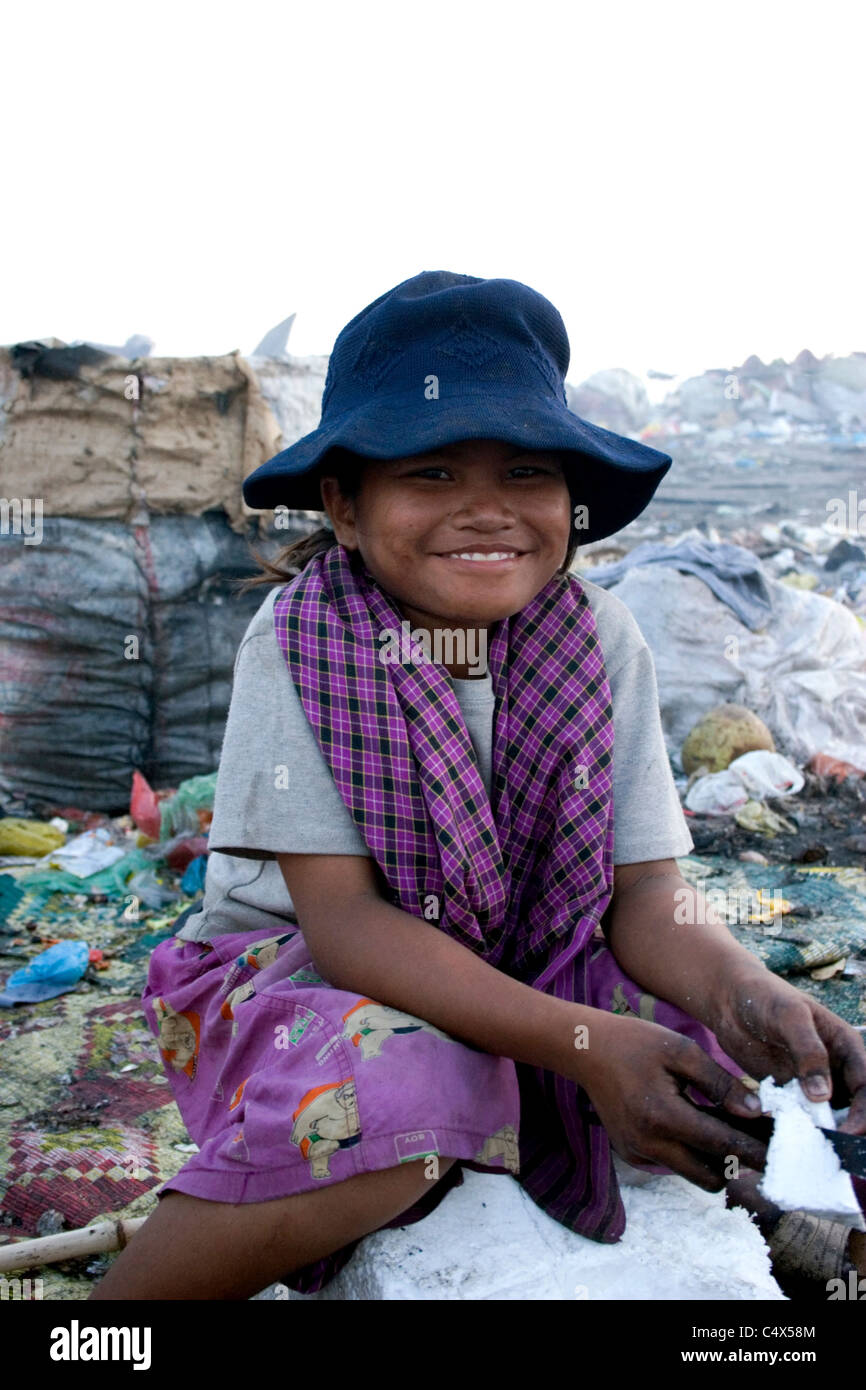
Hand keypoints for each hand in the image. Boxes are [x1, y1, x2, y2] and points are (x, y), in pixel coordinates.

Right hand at [577, 1011, 769, 1190]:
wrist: (585, 1049)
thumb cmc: (635, 1042)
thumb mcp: (681, 1051)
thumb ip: (720, 1082)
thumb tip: (755, 1111)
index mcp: (663, 1116)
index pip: (721, 1144)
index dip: (754, 1149)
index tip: (780, 1153)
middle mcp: (648, 1144)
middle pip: (710, 1175)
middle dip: (735, 1162)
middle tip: (754, 1141)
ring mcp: (637, 1152)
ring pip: (692, 1173)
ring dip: (712, 1159)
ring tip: (726, 1130)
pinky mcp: (630, 1153)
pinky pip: (672, 1164)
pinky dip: (689, 1152)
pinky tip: (694, 1125)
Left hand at [706, 962, 865, 1134]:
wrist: (729, 999)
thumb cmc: (763, 997)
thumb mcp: (788, 1016)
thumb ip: (808, 1051)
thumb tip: (824, 1095)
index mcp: (847, 1046)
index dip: (863, 1112)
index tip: (846, 1133)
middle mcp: (837, 1068)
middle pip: (857, 1107)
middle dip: (850, 1131)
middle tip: (830, 1151)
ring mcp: (814, 1083)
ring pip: (830, 1117)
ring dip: (824, 1135)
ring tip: (808, 1152)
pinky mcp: (791, 1093)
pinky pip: (802, 1118)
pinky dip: (799, 1131)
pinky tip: (785, 1144)